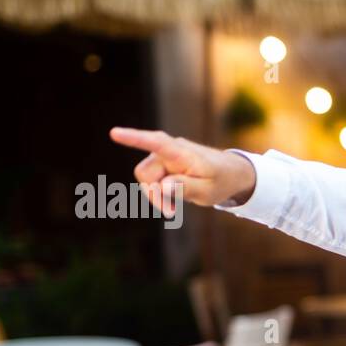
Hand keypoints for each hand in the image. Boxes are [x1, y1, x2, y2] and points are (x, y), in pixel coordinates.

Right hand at [109, 127, 256, 215]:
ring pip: (146, 179)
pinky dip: (159, 193)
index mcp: (181, 153)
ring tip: (174, 208)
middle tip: (170, 213)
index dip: (134, 139)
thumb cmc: (221, 181)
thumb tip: (162, 186)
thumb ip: (185, 188)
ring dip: (156, 195)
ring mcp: (165, 156)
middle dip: (152, 194)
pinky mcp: (163, 163)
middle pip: (144, 173)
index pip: (156, 143)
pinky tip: (172, 201)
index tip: (115, 133)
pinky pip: (152, 180)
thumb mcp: (208, 192)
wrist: (231, 173)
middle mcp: (169, 150)